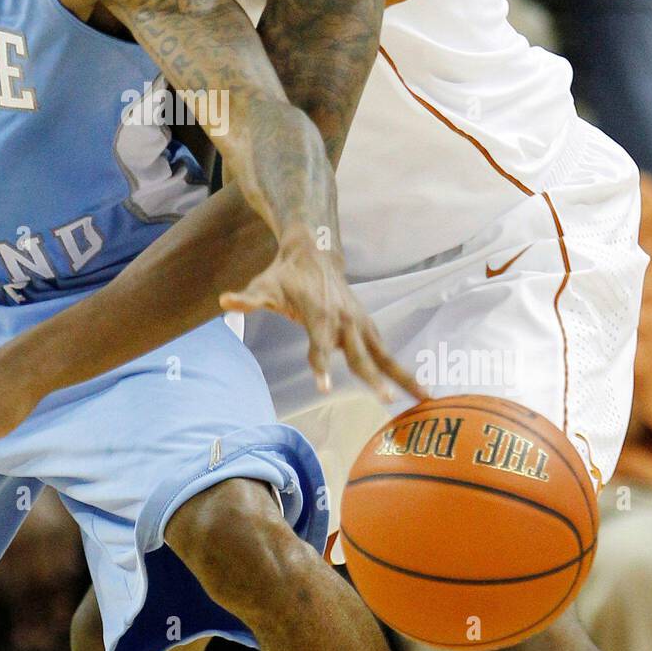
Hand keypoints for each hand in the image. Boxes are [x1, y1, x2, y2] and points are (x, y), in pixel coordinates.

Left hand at [219, 226, 424, 403]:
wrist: (315, 251)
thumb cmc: (286, 273)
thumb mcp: (264, 285)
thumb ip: (248, 299)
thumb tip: (225, 302)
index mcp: (319, 314)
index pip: (318, 344)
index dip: (319, 365)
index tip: (323, 388)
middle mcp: (345, 319)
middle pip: (360, 354)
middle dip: (372, 377)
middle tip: (386, 399)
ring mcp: (360, 322)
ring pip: (384, 354)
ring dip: (404, 375)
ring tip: (426, 398)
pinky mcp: (368, 324)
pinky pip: (386, 351)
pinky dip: (402, 369)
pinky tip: (418, 389)